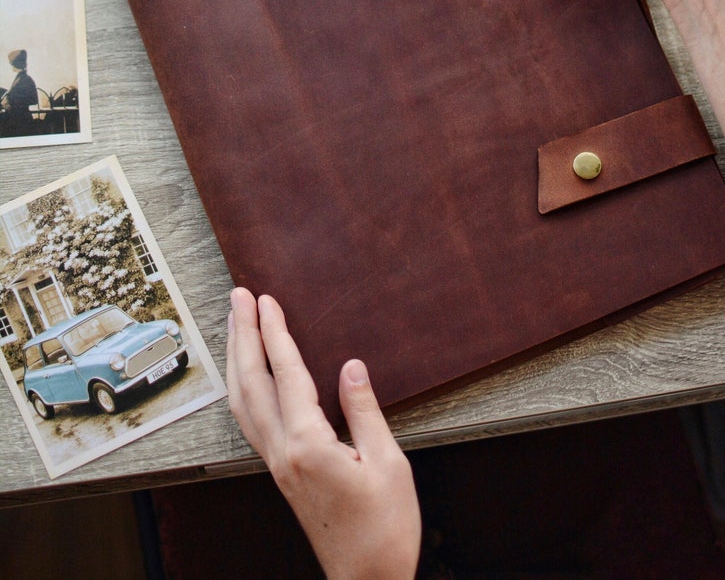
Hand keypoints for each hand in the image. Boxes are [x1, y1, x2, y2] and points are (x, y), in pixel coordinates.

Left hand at [226, 289, 420, 579]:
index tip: (266, 300)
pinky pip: (250, 420)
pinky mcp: (280, 473)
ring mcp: (276, 464)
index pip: (286, 375)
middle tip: (238, 296)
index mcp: (309, 445)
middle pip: (251, 382)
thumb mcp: (388, 463)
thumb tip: (350, 366)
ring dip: (237, 358)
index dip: (275, 333)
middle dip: (242, 334)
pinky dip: (244, 387)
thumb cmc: (385, 528)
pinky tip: (248, 376)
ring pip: (242, 401)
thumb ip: (364, 410)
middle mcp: (282, 452)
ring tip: (236, 324)